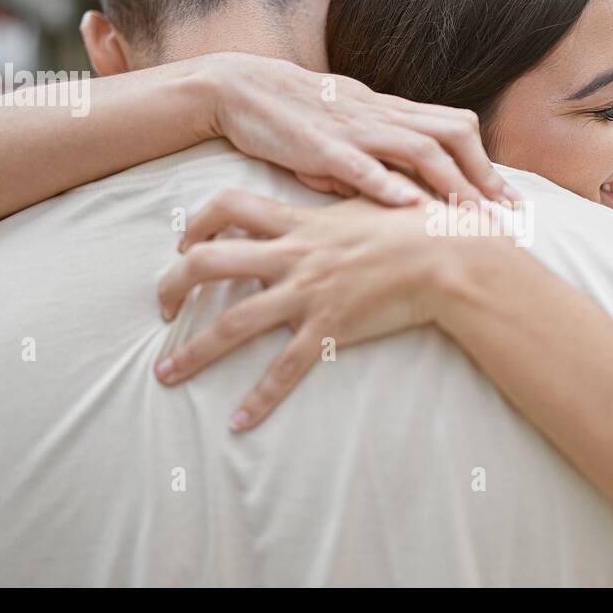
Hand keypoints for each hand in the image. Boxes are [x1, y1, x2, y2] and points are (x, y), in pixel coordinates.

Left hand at [154, 189, 476, 430]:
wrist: (450, 255)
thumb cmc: (418, 224)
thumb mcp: (370, 201)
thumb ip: (335, 200)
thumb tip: (319, 190)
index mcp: (301, 222)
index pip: (230, 206)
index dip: (197, 221)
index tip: (183, 243)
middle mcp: (294, 255)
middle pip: (210, 262)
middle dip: (174, 285)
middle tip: (162, 309)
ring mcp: (309, 293)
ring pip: (235, 322)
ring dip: (194, 351)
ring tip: (165, 374)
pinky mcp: (330, 328)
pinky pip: (285, 369)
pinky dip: (260, 399)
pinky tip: (239, 422)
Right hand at [201, 52, 517, 206]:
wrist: (239, 88)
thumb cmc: (293, 117)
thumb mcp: (344, 135)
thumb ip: (375, 160)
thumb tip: (404, 195)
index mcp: (389, 112)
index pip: (454, 129)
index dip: (487, 163)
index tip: (512, 199)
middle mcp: (381, 115)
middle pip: (452, 134)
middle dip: (484, 174)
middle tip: (508, 214)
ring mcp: (353, 127)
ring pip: (418, 149)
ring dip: (452, 184)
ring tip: (476, 218)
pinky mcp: (319, 144)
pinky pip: (360, 164)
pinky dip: (386, 183)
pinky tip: (410, 206)